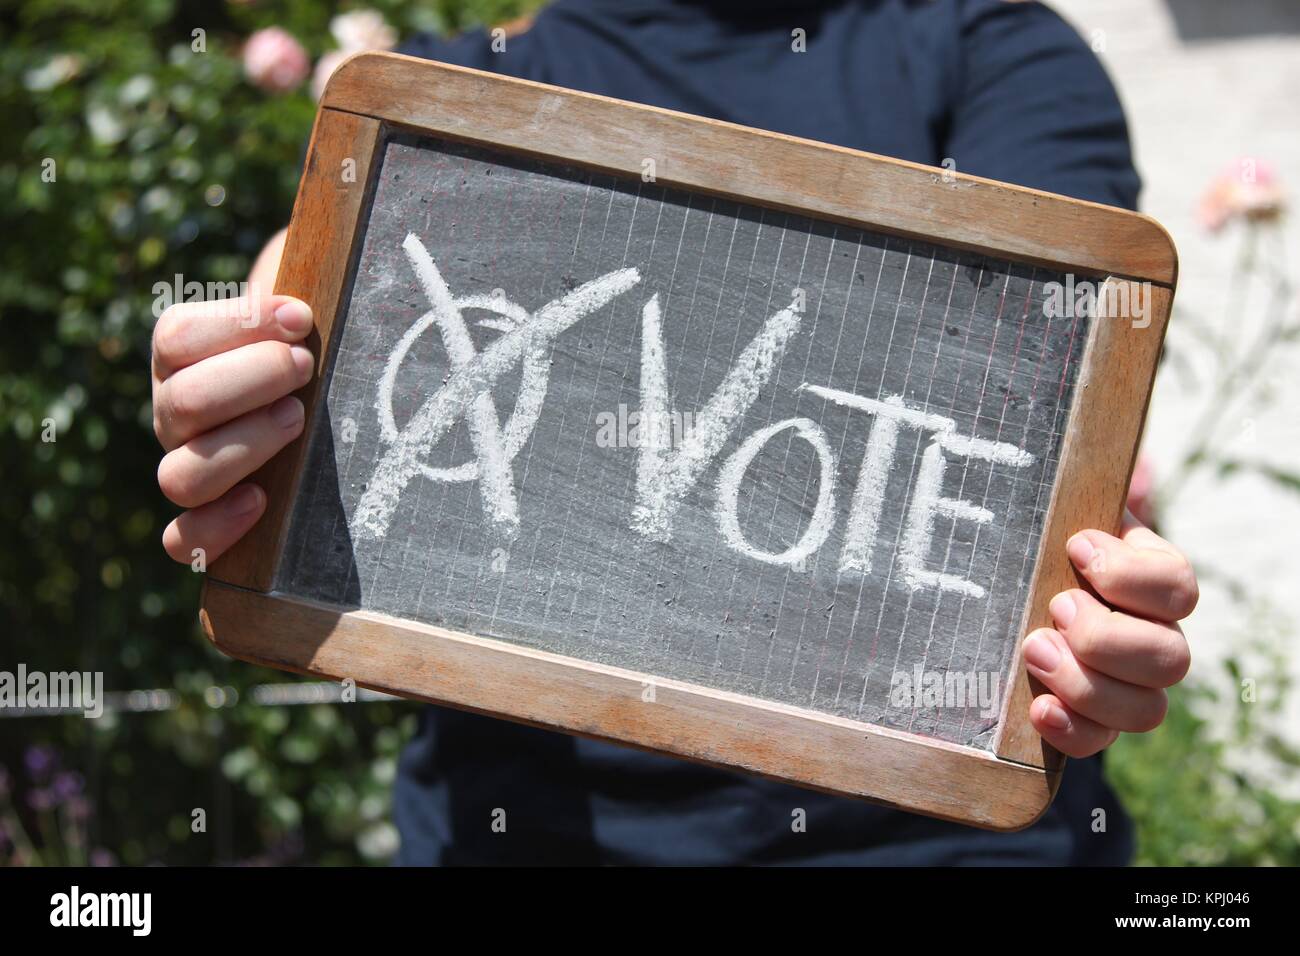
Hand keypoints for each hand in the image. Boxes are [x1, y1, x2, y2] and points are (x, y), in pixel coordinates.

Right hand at [153, 277, 312, 564]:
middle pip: (180, 403)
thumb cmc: (314, 340)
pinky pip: (181, 540)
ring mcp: (186, 466)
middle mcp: (173, 413)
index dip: (238, 326)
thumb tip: (346, 209)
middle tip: (307, 368)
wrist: (318, 390)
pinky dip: (213, 527)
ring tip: (297, 420)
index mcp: (183, 355)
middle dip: (250, 381)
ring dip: (242, 446)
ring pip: (179, 474)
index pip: (177, 338)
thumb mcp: (309, 295)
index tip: (303, 317)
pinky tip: (261, 501)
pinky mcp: (207, 518)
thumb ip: (310, 264)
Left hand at [1024, 511, 1195, 756]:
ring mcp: (1129, 687)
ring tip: (1034, 648)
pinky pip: (1100, 742)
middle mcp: (1154, 639)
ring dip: (1086, 683)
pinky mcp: (1094, 721)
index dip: (1129, 573)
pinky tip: (1038, 707)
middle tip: (1054, 608)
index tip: (1075, 547)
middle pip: (1169, 658)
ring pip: (1146, 709)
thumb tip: (1084, 492)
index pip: (1175, 587)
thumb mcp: (1056, 518)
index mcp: (1153, 584)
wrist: (1007, 590)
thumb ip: (1072, 505)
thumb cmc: (1037, 548)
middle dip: (1105, 637)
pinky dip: (1071, 729)